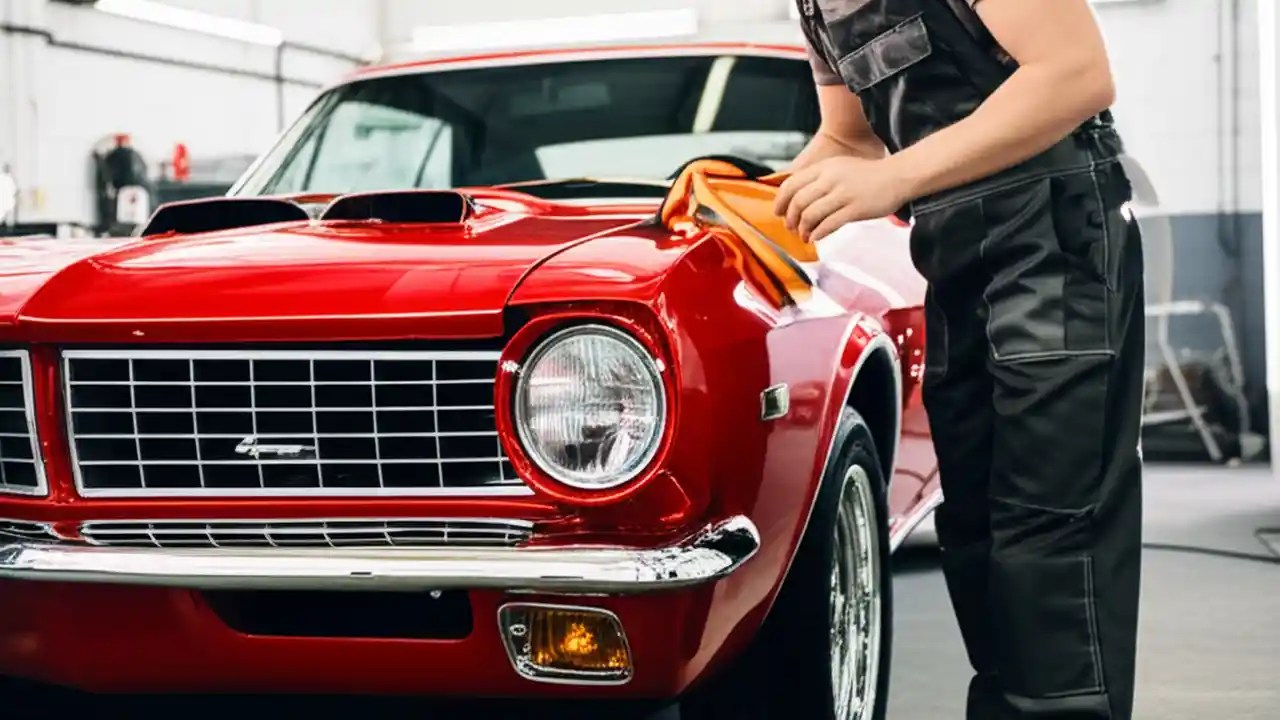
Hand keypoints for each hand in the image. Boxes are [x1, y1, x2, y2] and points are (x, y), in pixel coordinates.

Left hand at [773, 156, 912, 241]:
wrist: (897, 176)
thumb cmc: (868, 175)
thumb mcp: (839, 168)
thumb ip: (820, 179)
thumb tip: (798, 198)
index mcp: (825, 168)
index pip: (792, 184)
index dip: (781, 201)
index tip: (778, 213)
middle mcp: (831, 179)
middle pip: (798, 201)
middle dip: (790, 218)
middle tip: (791, 228)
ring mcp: (843, 194)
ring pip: (811, 214)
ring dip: (803, 229)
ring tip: (805, 235)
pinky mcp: (855, 209)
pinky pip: (828, 224)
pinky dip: (818, 233)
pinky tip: (816, 237)